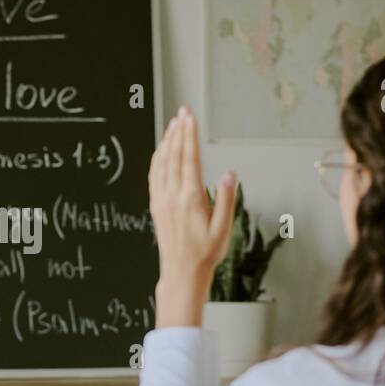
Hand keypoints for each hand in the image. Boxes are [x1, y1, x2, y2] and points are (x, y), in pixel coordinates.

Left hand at [148, 106, 237, 325]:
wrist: (182, 273)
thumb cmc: (205, 253)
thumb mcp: (224, 228)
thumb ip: (227, 199)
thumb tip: (230, 174)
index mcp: (190, 198)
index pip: (190, 158)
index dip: (190, 135)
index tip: (190, 117)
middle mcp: (173, 196)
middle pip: (174, 155)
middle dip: (178, 131)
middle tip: (182, 112)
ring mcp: (162, 200)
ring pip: (162, 163)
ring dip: (167, 141)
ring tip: (173, 125)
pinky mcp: (156, 206)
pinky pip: (154, 176)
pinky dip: (157, 159)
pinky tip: (161, 151)